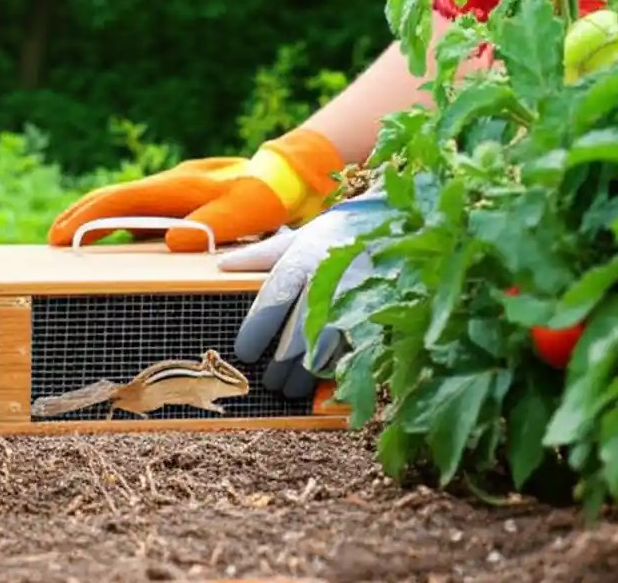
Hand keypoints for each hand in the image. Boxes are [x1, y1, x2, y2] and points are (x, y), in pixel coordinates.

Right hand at [46, 129, 344, 251]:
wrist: (289, 175)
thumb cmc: (267, 196)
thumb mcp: (244, 213)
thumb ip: (210, 228)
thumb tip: (171, 241)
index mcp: (176, 187)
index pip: (119, 200)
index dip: (86, 218)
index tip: (59, 236)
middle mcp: (170, 185)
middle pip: (114, 198)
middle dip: (80, 216)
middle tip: (52, 240)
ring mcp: (177, 190)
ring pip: (126, 202)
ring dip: (98, 220)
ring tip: (73, 242)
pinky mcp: (186, 198)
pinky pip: (144, 210)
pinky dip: (122, 222)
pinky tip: (117, 240)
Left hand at [218, 190, 391, 398]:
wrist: (395, 229)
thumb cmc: (338, 235)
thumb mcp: (299, 237)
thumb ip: (260, 256)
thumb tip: (222, 267)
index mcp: (303, 261)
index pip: (272, 301)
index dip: (256, 331)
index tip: (243, 352)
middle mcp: (327, 284)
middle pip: (297, 335)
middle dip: (279, 364)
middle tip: (267, 380)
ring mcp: (354, 304)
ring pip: (324, 350)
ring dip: (303, 376)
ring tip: (288, 387)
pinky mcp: (374, 319)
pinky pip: (350, 352)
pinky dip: (332, 370)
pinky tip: (320, 378)